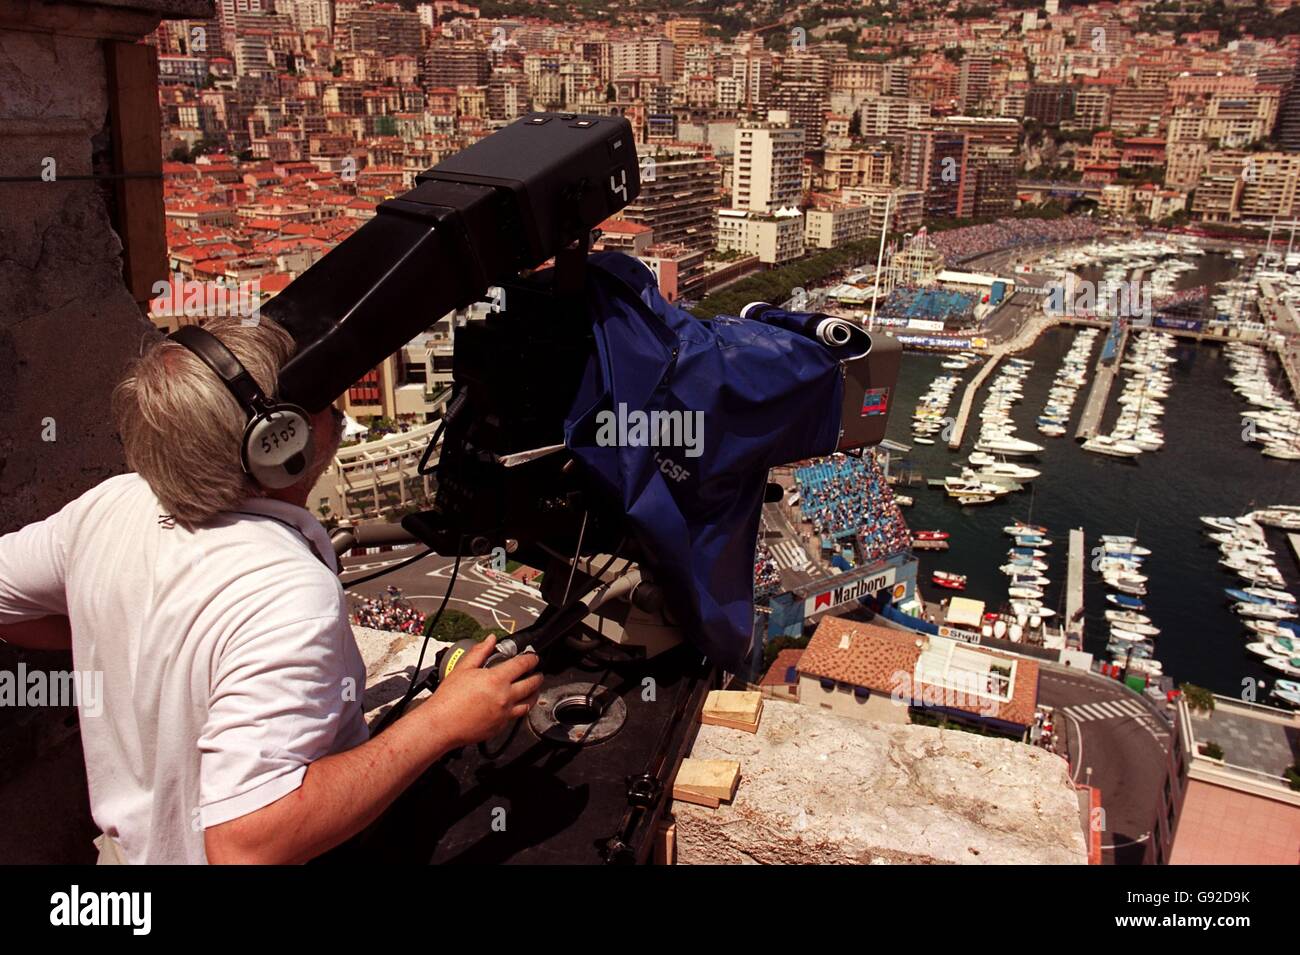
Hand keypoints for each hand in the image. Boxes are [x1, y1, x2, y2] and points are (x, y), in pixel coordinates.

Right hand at [426, 637, 542, 747]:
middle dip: (537, 677)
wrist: (441, 725)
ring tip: (533, 690)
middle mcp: (505, 697)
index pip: (522, 665)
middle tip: (537, 673)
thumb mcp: (463, 669)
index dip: (531, 659)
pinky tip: (515, 706)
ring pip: (529, 703)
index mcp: (496, 679)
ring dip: (533, 694)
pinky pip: (516, 716)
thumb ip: (479, 652)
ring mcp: (504, 714)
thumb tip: (490, 640)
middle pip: (531, 684)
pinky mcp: (500, 727)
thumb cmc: (448, 699)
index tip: (533, 658)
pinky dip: (519, 709)